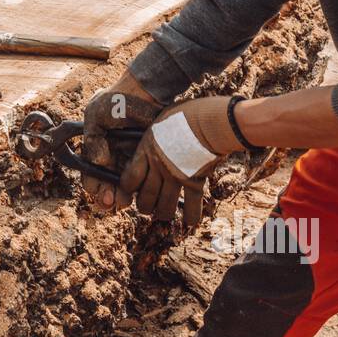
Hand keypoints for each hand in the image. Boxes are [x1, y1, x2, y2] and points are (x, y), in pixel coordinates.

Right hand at [81, 73, 160, 210]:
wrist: (146, 92)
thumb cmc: (118, 101)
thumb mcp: (96, 114)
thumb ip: (92, 138)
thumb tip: (99, 162)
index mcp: (95, 149)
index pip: (89, 175)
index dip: (92, 186)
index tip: (97, 190)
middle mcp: (110, 158)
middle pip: (105, 187)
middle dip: (105, 197)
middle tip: (110, 201)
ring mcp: (128, 160)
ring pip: (122, 188)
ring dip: (120, 198)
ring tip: (123, 200)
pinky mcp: (145, 161)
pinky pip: (140, 180)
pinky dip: (137, 189)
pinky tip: (137, 192)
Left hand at [118, 95, 243, 225]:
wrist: (209, 121)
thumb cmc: (186, 114)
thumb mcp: (161, 120)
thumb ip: (155, 134)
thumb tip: (153, 136)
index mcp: (146, 151)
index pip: (129, 179)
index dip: (128, 188)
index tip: (131, 189)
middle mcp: (158, 168)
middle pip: (145, 198)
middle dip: (143, 206)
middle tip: (146, 207)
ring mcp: (176, 177)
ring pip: (164, 207)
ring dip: (162, 214)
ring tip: (163, 215)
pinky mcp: (195, 182)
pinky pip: (191, 206)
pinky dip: (191, 216)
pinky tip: (190, 221)